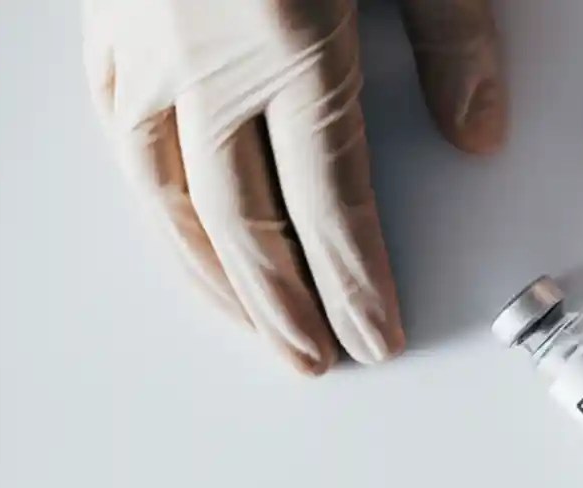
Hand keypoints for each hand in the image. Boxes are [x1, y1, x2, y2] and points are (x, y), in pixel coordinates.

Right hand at [82, 0, 505, 374]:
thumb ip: (453, 38)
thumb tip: (477, 132)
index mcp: (290, 42)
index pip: (329, 205)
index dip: (353, 284)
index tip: (375, 335)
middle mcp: (204, 57)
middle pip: (243, 221)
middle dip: (284, 306)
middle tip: (315, 358)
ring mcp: (142, 43)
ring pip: (164, 195)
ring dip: (210, 277)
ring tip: (252, 327)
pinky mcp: (105, 22)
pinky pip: (115, 137)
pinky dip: (150, 203)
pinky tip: (180, 236)